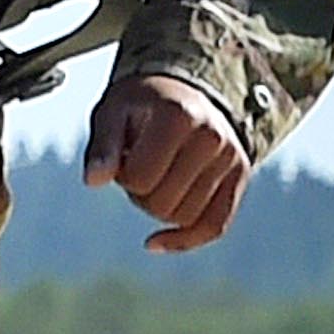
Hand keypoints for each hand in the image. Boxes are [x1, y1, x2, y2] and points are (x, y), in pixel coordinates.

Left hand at [84, 69, 247, 254]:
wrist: (184, 90)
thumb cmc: (141, 104)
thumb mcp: (113, 113)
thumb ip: (102, 147)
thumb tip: (93, 181)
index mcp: (179, 115)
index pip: (140, 179)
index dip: (123, 176)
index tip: (123, 156)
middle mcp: (212, 136)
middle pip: (162, 204)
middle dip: (140, 195)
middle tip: (139, 167)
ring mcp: (230, 157)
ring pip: (184, 218)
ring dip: (160, 210)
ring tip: (157, 177)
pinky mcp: (240, 176)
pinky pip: (214, 227)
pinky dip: (184, 241)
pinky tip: (154, 243)